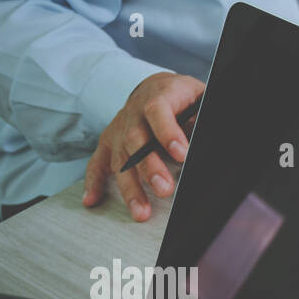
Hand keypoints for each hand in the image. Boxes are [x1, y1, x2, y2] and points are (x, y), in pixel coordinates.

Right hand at [82, 72, 203, 221]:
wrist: (157, 87)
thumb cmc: (183, 96)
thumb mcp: (199, 96)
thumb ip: (203, 115)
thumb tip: (206, 134)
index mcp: (159, 96)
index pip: (158, 111)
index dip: (168, 132)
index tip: (181, 154)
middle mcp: (135, 113)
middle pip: (136, 140)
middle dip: (149, 167)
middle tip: (164, 188)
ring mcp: (120, 128)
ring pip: (120, 158)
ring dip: (130, 186)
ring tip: (141, 211)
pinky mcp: (110, 142)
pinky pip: (98, 162)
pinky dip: (94, 182)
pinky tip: (92, 200)